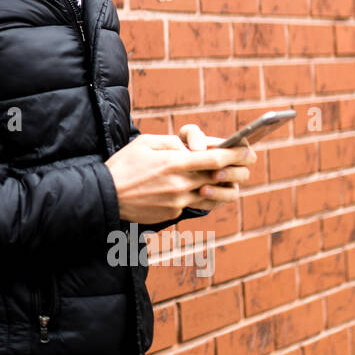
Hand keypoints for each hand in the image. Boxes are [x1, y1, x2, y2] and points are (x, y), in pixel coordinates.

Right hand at [105, 126, 255, 224]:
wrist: (105, 196)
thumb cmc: (124, 165)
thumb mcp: (145, 143)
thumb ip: (172, 142)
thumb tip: (192, 148)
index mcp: (174, 162)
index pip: (215, 158)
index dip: (236, 155)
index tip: (248, 151)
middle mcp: (180, 184)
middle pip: (220, 177)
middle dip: (238, 171)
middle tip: (246, 166)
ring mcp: (178, 201)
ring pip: (213, 195)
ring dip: (223, 186)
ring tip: (225, 179)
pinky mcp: (174, 213)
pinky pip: (195, 203)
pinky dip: (200, 195)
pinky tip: (197, 188)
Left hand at [178, 123, 254, 210]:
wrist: (172, 169)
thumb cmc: (184, 147)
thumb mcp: (185, 137)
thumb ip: (192, 134)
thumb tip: (199, 149)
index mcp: (230, 152)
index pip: (245, 151)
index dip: (241, 152)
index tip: (226, 151)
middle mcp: (232, 170)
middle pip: (243, 173)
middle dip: (231, 173)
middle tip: (215, 171)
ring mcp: (226, 186)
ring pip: (233, 192)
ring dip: (220, 190)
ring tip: (204, 186)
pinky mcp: (217, 199)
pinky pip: (220, 202)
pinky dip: (211, 198)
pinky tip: (198, 193)